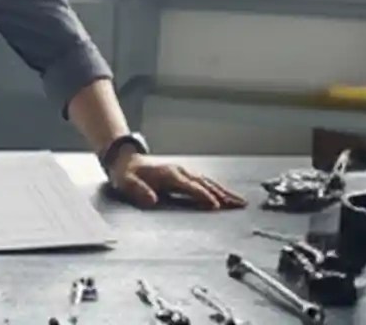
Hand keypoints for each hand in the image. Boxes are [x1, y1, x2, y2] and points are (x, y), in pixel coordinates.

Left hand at [109, 153, 246, 209]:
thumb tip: (151, 200)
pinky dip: (217, 188)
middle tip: (240, 205)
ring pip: (208, 182)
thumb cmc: (127, 174)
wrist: (125, 161)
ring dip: (224, 191)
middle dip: (223, 194)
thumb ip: (139, 191)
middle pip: (205, 184)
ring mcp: (183, 171)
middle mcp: (180, 171)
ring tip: (240, 202)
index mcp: (169, 174)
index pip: (191, 186)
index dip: (204, 196)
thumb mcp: (127, 183)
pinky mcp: (184, 175)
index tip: (217, 206)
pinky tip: (225, 195)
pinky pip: (204, 182)